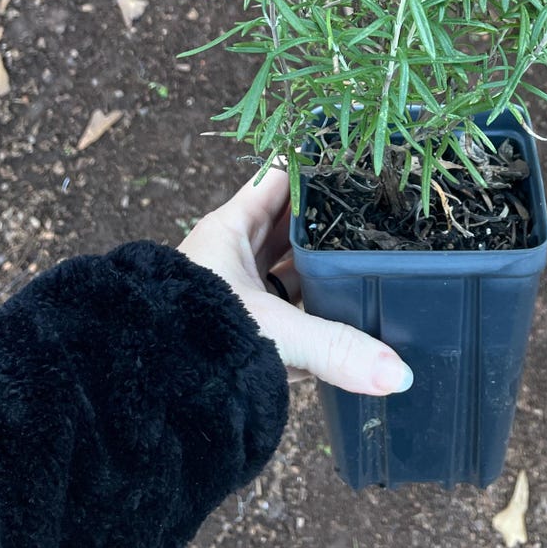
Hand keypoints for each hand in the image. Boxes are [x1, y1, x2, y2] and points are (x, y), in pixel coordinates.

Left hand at [179, 165, 413, 395]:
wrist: (147, 393)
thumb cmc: (194, 342)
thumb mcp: (273, 333)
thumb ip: (337, 348)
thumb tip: (399, 372)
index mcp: (232, 229)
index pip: (281, 178)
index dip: (316, 164)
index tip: (357, 154)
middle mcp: (236, 254)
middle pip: (294, 222)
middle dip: (333, 216)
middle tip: (382, 205)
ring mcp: (241, 292)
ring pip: (295, 266)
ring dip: (328, 266)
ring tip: (378, 254)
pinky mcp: (247, 328)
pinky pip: (292, 308)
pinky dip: (319, 309)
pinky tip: (353, 310)